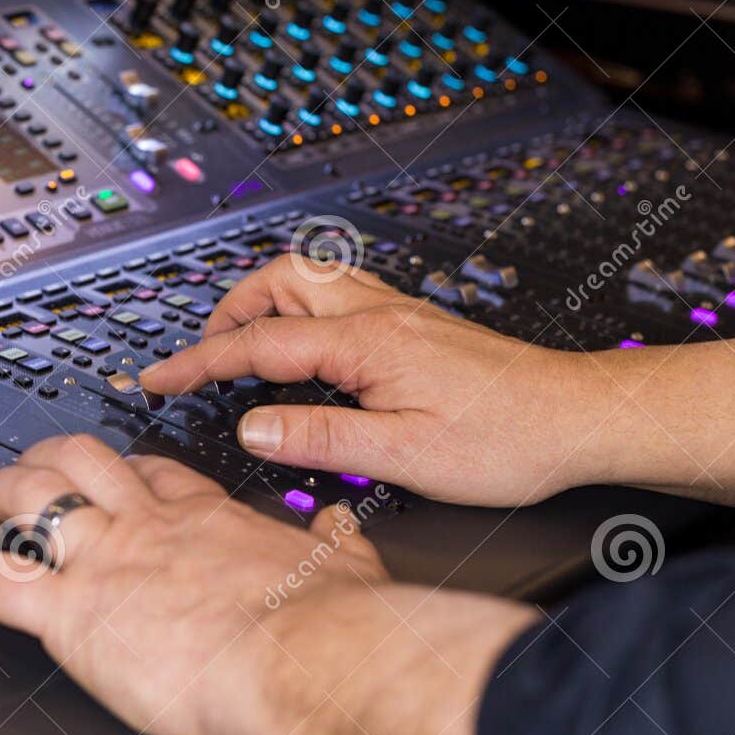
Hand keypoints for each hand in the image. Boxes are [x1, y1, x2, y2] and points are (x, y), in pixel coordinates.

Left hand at [0, 434, 389, 734]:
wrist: (308, 659)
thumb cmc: (328, 627)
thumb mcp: (343, 567)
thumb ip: (334, 542)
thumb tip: (339, 524)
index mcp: (208, 518)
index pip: (149, 472)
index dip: (118, 469)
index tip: (106, 476)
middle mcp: (148, 526)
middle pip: (77, 463)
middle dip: (39, 464)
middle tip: (15, 477)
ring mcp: (105, 561)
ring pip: (26, 500)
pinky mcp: (73, 613)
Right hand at [139, 255, 599, 506]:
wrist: (578, 418)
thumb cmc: (508, 440)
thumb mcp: (404, 456)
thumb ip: (320, 437)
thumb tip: (251, 426)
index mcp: (367, 344)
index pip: (256, 345)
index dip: (198, 363)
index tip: (156, 379)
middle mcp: (380, 314)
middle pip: (278, 282)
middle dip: (228, 312)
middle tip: (203, 357)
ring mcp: (401, 313)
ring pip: (311, 278)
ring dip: (266, 303)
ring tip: (244, 346)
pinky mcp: (418, 324)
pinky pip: (341, 293)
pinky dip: (303, 310)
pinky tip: (309, 348)